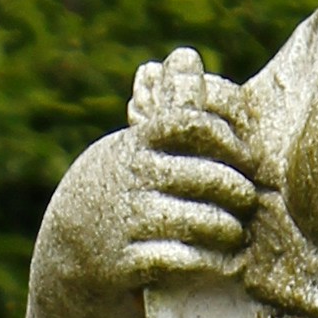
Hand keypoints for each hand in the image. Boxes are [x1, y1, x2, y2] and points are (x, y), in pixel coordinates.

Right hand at [112, 44, 261, 282]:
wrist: (69, 254)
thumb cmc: (119, 190)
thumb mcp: (132, 145)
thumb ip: (167, 108)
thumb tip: (187, 54)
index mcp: (137, 143)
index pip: (191, 122)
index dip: (228, 138)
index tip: (246, 157)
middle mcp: (132, 177)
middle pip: (207, 176)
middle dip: (238, 191)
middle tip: (248, 200)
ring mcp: (129, 221)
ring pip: (202, 220)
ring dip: (229, 229)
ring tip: (237, 232)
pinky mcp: (128, 263)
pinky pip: (185, 260)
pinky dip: (212, 263)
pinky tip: (224, 263)